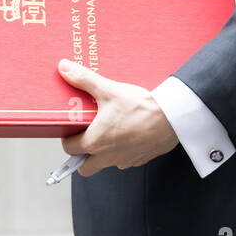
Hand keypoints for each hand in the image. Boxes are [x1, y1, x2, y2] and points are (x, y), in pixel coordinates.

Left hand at [57, 59, 178, 175]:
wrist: (172, 117)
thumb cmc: (140, 106)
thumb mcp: (108, 89)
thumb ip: (83, 79)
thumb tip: (64, 67)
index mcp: (95, 142)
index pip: (70, 149)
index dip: (67, 139)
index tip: (71, 128)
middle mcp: (108, 157)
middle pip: (85, 167)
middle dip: (81, 156)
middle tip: (84, 136)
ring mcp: (126, 161)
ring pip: (106, 164)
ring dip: (102, 153)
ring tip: (107, 130)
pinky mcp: (141, 159)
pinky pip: (125, 160)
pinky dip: (121, 151)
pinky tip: (127, 132)